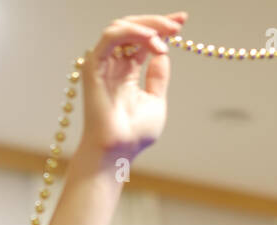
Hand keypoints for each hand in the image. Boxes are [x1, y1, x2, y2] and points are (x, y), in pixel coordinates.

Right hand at [77, 12, 186, 163]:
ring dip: (146, 26)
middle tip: (178, 24)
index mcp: (126, 71)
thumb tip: (163, 53)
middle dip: (157, 21)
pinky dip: (131, 32)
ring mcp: (102, 64)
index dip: (161, 27)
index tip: (182, 21)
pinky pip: (111, 37)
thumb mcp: (155, 101)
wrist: (118, 151)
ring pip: (121, 27)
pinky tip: (151, 38)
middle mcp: (113, 64)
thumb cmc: (133, 135)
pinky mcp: (94, 66)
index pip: (142, 39)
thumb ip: (158, 76)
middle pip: (133, 28)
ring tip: (165, 36)